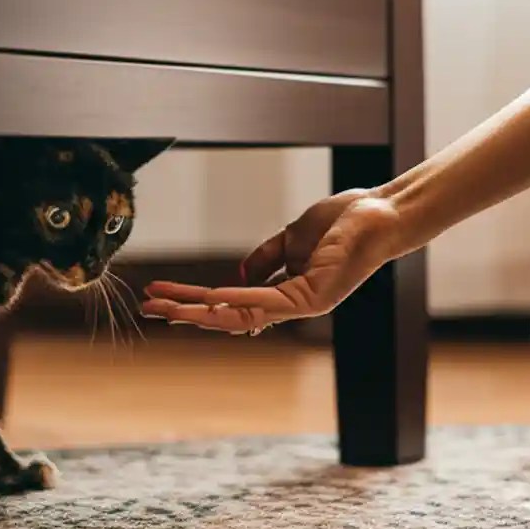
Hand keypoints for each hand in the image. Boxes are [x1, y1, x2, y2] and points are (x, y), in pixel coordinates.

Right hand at [141, 189, 402, 333]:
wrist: (380, 213)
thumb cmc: (345, 223)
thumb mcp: (292, 238)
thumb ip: (266, 258)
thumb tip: (237, 276)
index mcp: (285, 291)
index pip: (231, 303)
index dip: (196, 301)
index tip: (164, 297)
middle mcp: (291, 304)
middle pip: (227, 315)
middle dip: (186, 311)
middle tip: (149, 308)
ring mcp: (302, 303)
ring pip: (239, 314)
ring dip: (198, 310)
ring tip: (165, 307)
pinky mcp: (314, 296)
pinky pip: (267, 302)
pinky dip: (238, 300)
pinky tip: (211, 299)